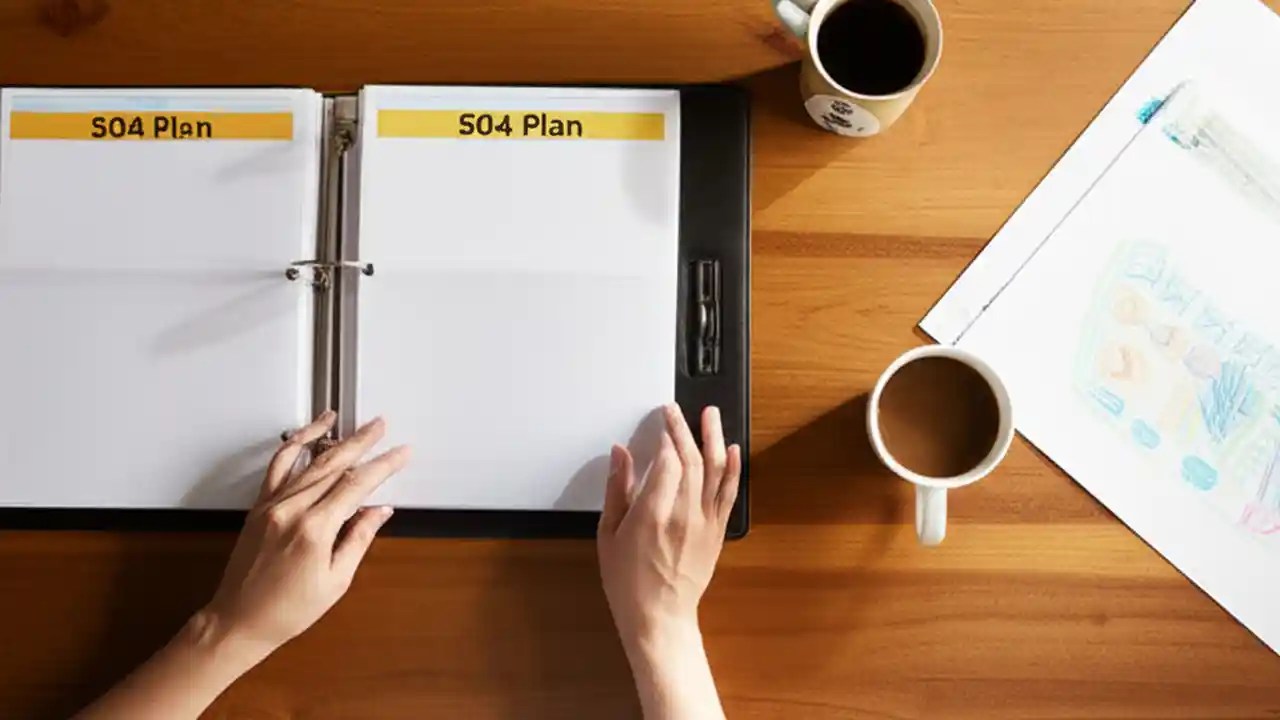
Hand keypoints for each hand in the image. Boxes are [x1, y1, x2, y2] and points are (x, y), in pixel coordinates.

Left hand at [199, 411, 410, 655]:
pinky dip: (293, 446)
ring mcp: (272, 505)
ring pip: (307, 460)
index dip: (383, 466)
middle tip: (381, 426)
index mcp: (315, 530)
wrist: (239, 620)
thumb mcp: (336, 581)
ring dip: (330, 437)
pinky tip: (306, 434)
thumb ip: (359, 539)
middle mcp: (292, 510)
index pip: (357, 485)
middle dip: (362, 442)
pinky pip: (277, 467)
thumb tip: (379, 511)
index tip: (401, 454)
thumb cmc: (287, 610)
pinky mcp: (259, 506)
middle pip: (334, 464)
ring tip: (346, 420)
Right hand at [597, 404, 741, 647]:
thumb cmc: (628, 580)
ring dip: (714, 438)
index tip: (662, 418)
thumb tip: (620, 454)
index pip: (668, 461)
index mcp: (652, 515)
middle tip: (676, 411)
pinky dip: (734, 468)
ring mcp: (705, 523)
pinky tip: (733, 449)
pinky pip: (729, 493)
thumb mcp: (609, 534)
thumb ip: (617, 489)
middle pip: (691, 460)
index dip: (667, 435)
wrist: (659, 616)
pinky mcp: (718, 532)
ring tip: (711, 415)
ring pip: (716, 470)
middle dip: (684, 429)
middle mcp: (684, 515)